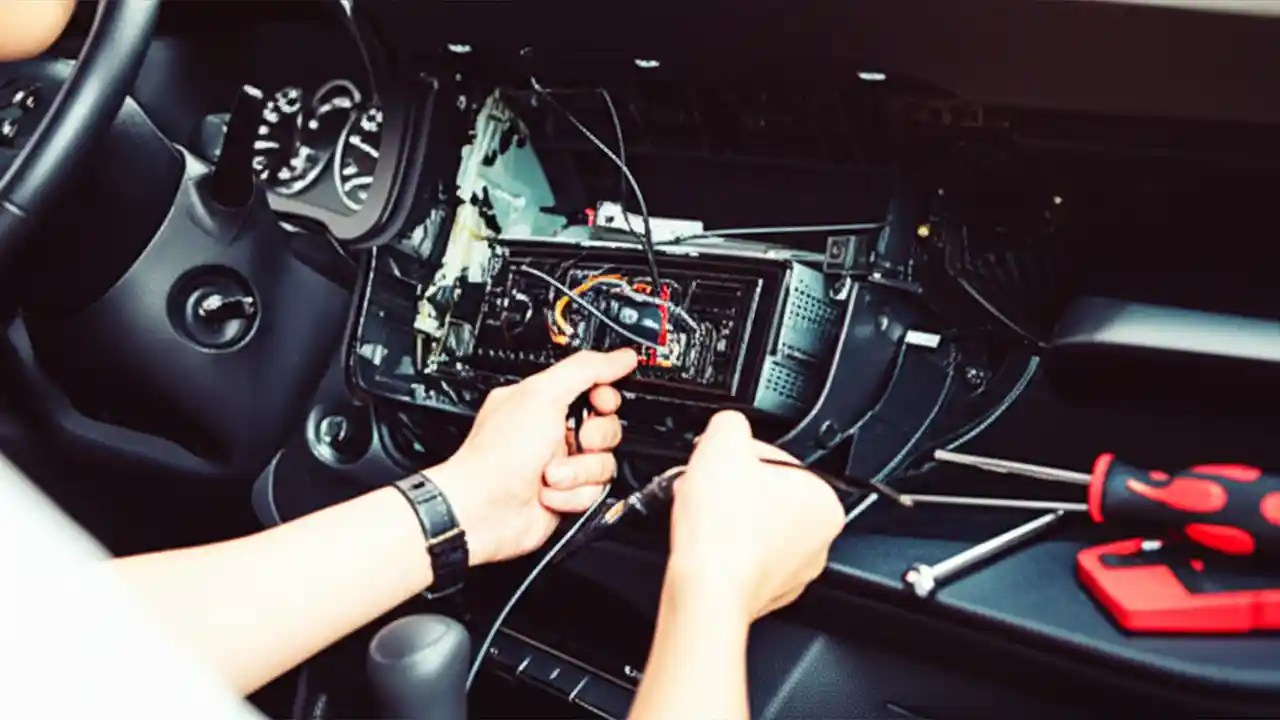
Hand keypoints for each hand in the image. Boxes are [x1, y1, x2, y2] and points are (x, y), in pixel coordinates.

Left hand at [424, 349, 637, 565]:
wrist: (486, 510)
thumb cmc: (498, 454)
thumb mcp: (543, 395)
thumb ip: (586, 369)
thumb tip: (620, 357)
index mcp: (543, 400)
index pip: (594, 388)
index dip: (604, 397)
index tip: (599, 402)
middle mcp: (552, 431)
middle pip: (607, 427)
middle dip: (594, 438)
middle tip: (575, 441)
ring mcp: (562, 464)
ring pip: (604, 462)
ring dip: (579, 471)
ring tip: (551, 474)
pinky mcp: (568, 494)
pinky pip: (595, 490)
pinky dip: (573, 494)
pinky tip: (549, 493)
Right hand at [666, 411, 844, 621]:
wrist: (704, 590)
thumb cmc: (722, 529)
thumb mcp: (723, 443)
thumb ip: (731, 423)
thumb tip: (729, 427)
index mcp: (825, 501)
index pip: (778, 459)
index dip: (740, 454)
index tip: (720, 460)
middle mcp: (818, 541)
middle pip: (767, 493)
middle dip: (733, 486)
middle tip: (708, 487)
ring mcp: (793, 572)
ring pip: (754, 525)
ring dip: (727, 515)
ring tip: (703, 515)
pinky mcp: (765, 593)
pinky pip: (744, 556)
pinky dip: (724, 547)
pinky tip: (706, 543)